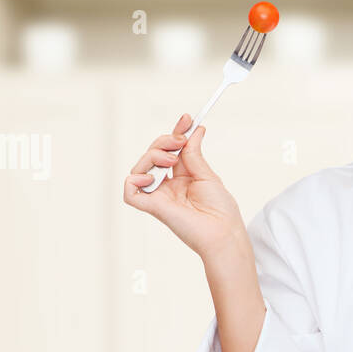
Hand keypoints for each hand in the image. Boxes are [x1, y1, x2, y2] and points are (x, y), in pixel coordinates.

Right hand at [123, 114, 247, 258]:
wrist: (223, 232)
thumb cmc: (220, 209)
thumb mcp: (207, 174)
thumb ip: (195, 153)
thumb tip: (196, 130)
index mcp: (182, 176)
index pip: (171, 149)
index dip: (175, 133)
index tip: (187, 119)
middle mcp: (167, 184)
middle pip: (153, 153)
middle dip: (164, 141)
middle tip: (180, 141)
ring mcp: (158, 195)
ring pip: (139, 167)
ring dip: (153, 155)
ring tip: (172, 160)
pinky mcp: (152, 207)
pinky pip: (129, 191)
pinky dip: (134, 180)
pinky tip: (152, 177)